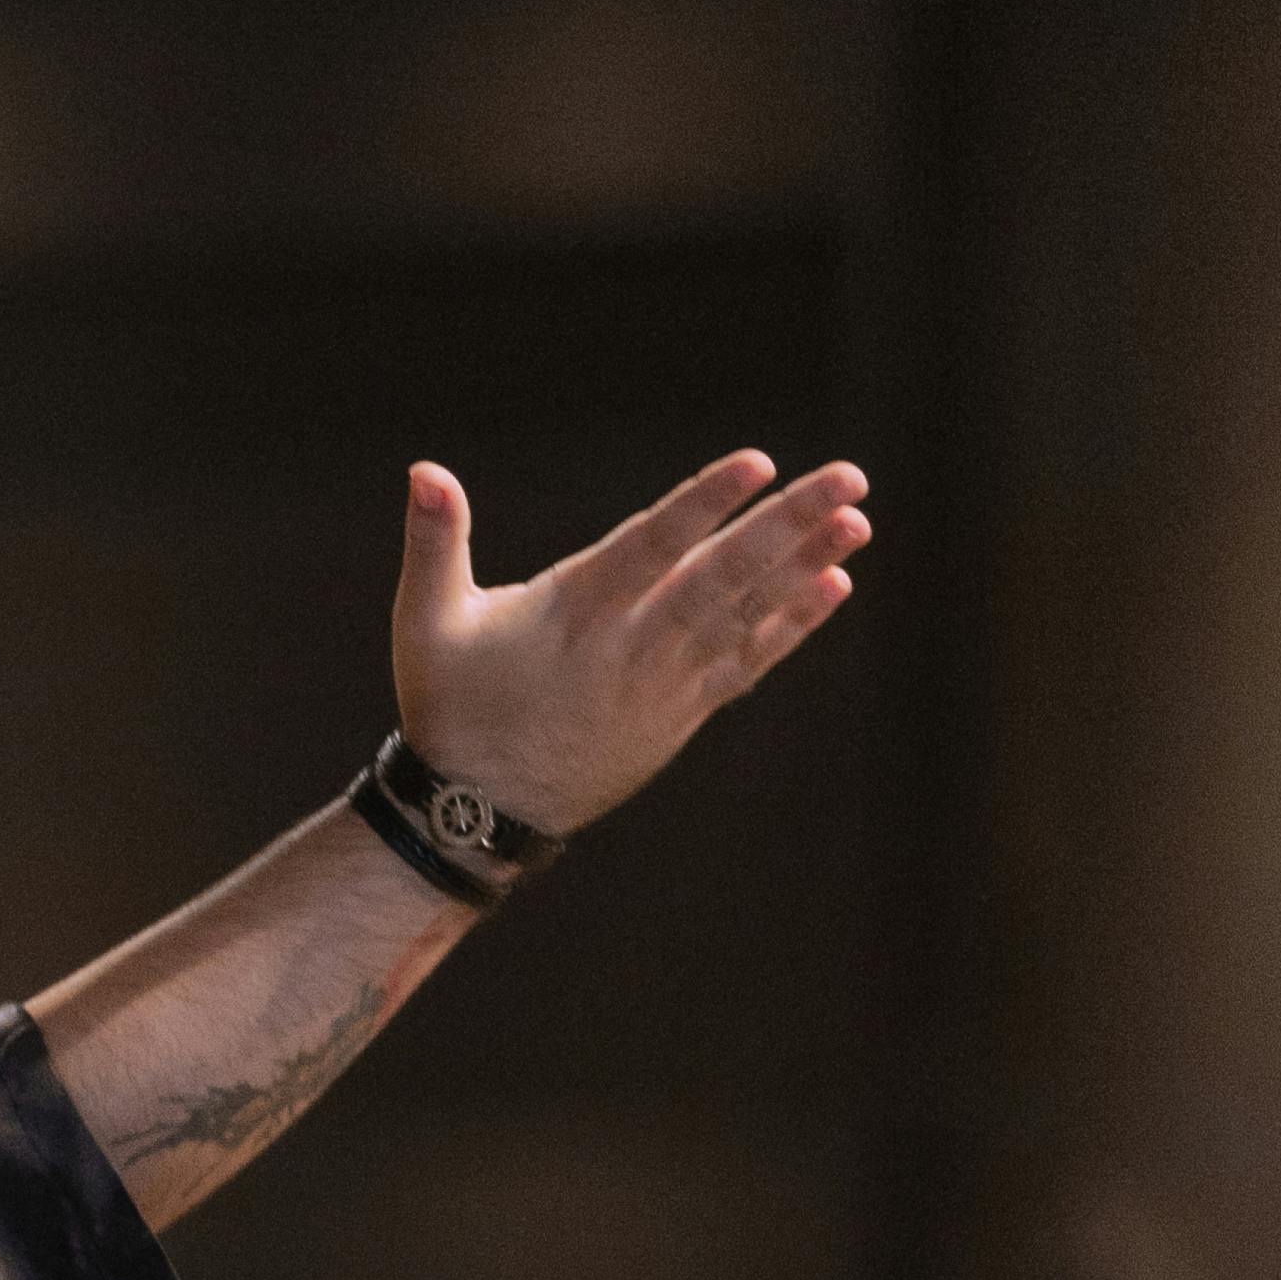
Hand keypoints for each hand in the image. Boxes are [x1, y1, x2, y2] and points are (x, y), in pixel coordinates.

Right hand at [390, 449, 869, 833]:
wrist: (477, 816)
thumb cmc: (450, 708)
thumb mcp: (426, 621)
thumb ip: (435, 541)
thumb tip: (423, 470)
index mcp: (573, 611)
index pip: (651, 544)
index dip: (704, 502)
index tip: (758, 463)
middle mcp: (630, 644)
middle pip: (721, 574)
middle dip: (789, 523)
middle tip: (850, 477)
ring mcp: (662, 683)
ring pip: (744, 614)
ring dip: (804, 566)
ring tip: (858, 523)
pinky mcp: (679, 715)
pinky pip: (746, 663)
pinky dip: (790, 626)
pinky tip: (833, 587)